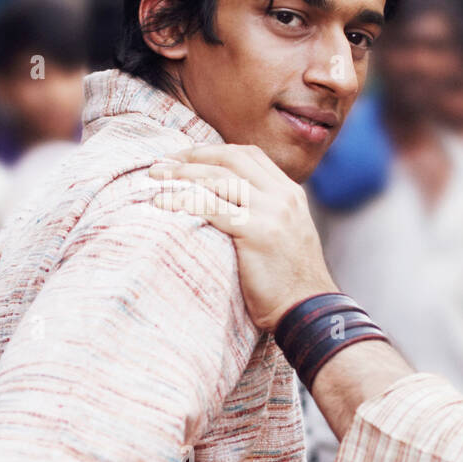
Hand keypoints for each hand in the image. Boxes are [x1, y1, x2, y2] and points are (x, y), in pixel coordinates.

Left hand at [148, 144, 336, 330]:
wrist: (307, 310)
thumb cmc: (289, 282)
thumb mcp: (285, 234)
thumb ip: (263, 212)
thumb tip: (223, 202)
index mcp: (291, 194)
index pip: (248, 155)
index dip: (212, 151)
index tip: (183, 159)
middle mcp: (283, 197)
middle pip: (231, 158)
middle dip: (191, 157)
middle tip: (160, 165)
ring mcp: (272, 213)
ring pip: (218, 179)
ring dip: (181, 175)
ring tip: (155, 180)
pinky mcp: (257, 232)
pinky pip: (210, 207)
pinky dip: (182, 201)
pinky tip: (162, 204)